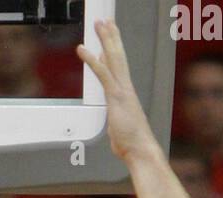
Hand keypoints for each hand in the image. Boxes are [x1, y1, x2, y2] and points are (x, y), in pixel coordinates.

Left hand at [77, 19, 158, 162]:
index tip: (110, 36)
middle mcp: (126, 87)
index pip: (119, 65)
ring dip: (105, 39)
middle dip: (111, 37)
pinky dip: (91, 60)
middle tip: (105, 21)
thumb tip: (112, 112)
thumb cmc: (131, 143)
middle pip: (118, 55)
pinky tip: (82, 49)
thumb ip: (115, 113)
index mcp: (127, 92)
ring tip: (100, 23)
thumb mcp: (119, 124)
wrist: (141, 150)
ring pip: (113, 58)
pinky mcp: (116, 96)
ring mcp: (122, 90)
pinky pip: (102, 73)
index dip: (114, 49)